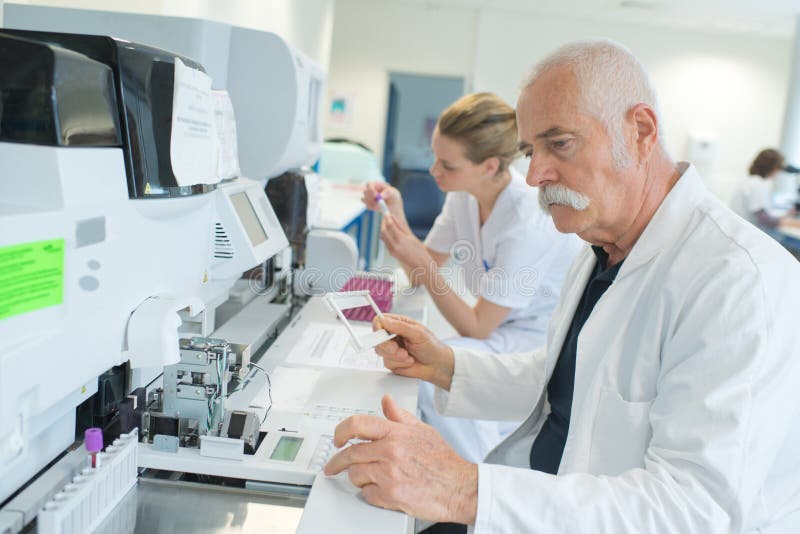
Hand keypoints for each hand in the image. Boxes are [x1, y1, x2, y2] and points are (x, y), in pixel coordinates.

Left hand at [324, 395, 477, 524]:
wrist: (459, 487)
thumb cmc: (443, 461)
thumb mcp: (422, 430)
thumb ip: (399, 416)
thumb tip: (386, 401)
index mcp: (396, 433)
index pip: (358, 424)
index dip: (341, 431)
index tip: (337, 439)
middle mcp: (390, 451)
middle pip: (350, 454)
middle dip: (338, 461)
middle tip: (334, 466)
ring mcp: (389, 474)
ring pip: (355, 475)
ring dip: (358, 477)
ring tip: (370, 477)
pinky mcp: (391, 495)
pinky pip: (366, 494)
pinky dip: (370, 493)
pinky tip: (381, 489)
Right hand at [373, 313, 453, 389]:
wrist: (437, 365)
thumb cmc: (431, 346)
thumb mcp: (418, 333)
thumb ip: (400, 327)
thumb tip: (385, 320)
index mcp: (399, 324)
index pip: (380, 321)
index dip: (378, 328)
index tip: (383, 335)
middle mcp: (393, 336)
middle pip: (377, 338)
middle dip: (387, 346)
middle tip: (397, 348)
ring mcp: (392, 349)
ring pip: (380, 351)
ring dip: (395, 356)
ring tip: (408, 356)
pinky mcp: (392, 361)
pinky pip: (387, 362)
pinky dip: (399, 363)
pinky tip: (409, 361)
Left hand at [381, 215, 431, 270]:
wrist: (420, 264)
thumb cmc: (419, 250)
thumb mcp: (410, 236)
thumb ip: (400, 227)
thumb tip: (392, 217)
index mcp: (401, 239)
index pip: (390, 225)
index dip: (387, 217)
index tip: (386, 212)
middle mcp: (394, 245)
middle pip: (383, 231)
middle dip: (383, 223)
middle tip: (385, 217)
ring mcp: (392, 250)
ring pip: (383, 237)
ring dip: (383, 229)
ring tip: (387, 223)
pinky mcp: (391, 253)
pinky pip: (386, 242)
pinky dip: (386, 236)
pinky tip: (390, 233)